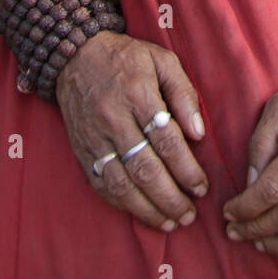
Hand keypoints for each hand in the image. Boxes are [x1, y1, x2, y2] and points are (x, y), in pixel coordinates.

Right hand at [56, 30, 208, 231]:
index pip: (167, 141)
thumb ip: (183, 94)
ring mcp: (95, 138)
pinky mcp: (82, 150)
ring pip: (122, 184)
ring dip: (148, 209)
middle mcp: (114, 120)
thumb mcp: (162, 60)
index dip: (186, 169)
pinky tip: (141, 213)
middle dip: (170, 198)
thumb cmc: (126, 58)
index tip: (202, 187)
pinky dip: (121, 204)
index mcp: (139, 95)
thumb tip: (199, 133)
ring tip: (170, 222)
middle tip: (190, 215)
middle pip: (145, 169)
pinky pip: (101, 184)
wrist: (76, 56)